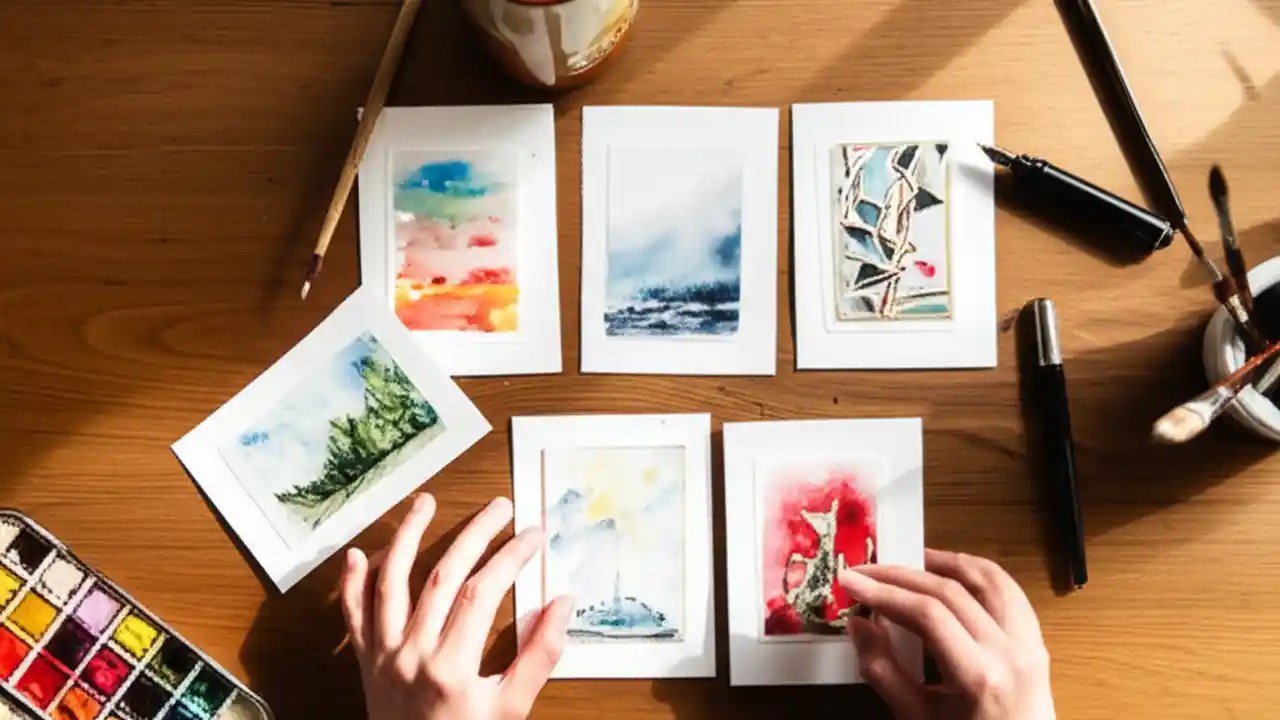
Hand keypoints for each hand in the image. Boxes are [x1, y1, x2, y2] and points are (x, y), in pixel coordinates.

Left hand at [340, 494, 572, 719]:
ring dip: (407, 536)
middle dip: (474, 533)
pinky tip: (359, 553)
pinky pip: (353, 615)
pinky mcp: (366, 661)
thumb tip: (562, 605)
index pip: (483, 592)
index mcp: (452, 667)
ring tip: (425, 503)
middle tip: (499, 506)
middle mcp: (412, 654)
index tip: (533, 535)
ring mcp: (383, 655)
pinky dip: (352, 583)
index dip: (510, 556)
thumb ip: (539, 656)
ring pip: (391, 582)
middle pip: (442, 576)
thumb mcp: (512, 709)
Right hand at [840, 549, 1054, 719]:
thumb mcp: (917, 719)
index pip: (928, 614)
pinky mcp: (1037, 641)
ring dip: (945, 563)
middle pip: (951, 591)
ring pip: (988, 579)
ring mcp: (1030, 643)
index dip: (885, 592)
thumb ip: (883, 672)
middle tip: (867, 571)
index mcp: (981, 676)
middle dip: (902, 576)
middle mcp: (1011, 651)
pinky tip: (952, 575)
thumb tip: (858, 624)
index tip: (851, 581)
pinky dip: (978, 574)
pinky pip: (1010, 592)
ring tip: (909, 562)